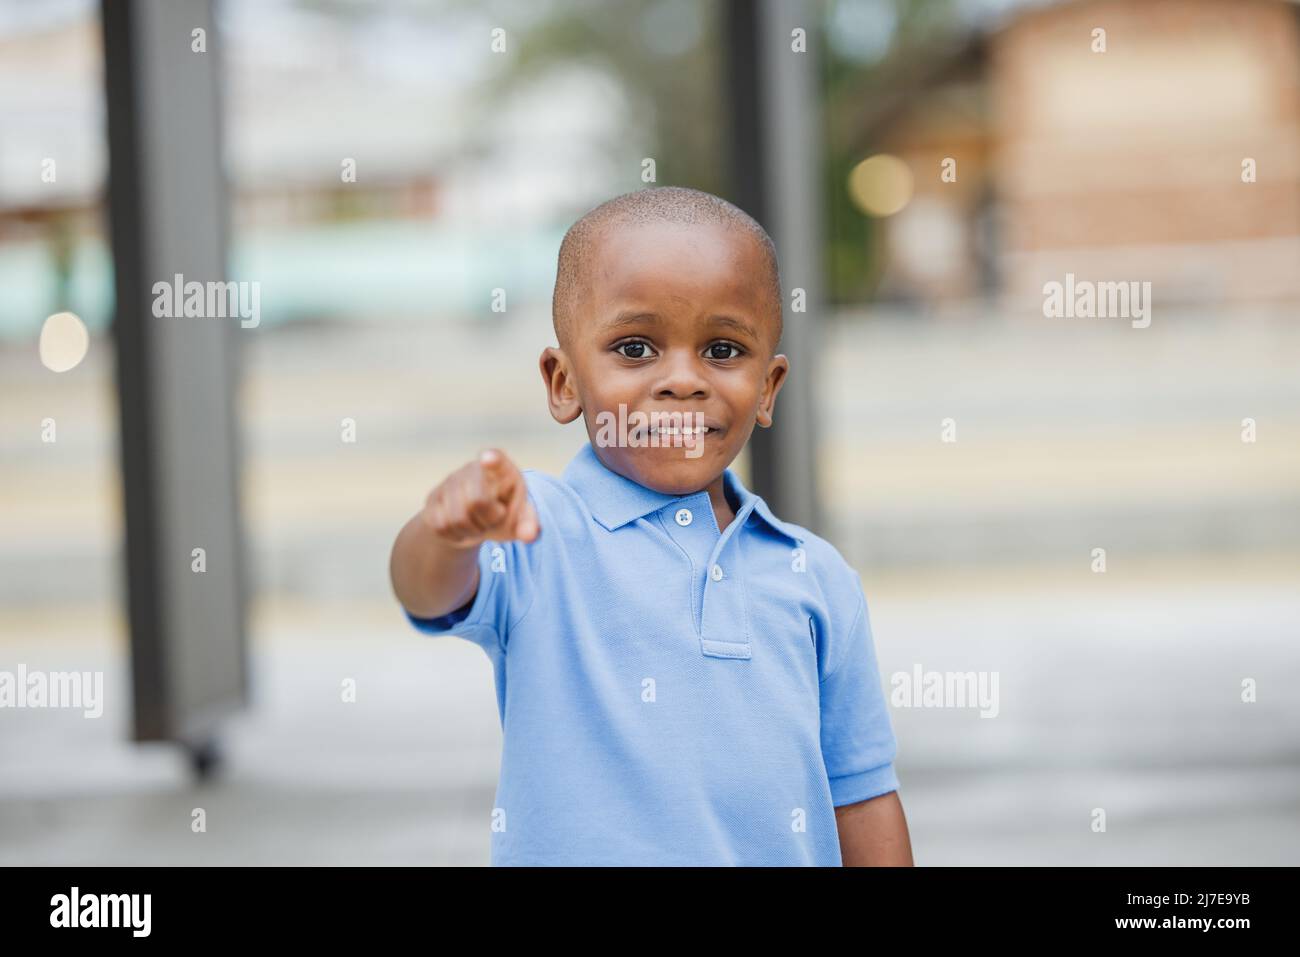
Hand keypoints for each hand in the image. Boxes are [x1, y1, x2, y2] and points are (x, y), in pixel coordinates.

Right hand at [420, 448, 539, 548]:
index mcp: (502, 468)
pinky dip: (455, 535)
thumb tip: (531, 535)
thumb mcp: (520, 519)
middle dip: (488, 520)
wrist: (474, 519)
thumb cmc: (503, 513)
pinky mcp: (433, 498)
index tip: (488, 459)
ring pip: (457, 518)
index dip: (492, 459)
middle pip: (477, 501)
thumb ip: (529, 525)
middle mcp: (473, 469)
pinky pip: (441, 526)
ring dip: (472, 531)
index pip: (496, 459)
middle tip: (495, 520)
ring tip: (479, 525)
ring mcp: (450, 481)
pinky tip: (463, 528)